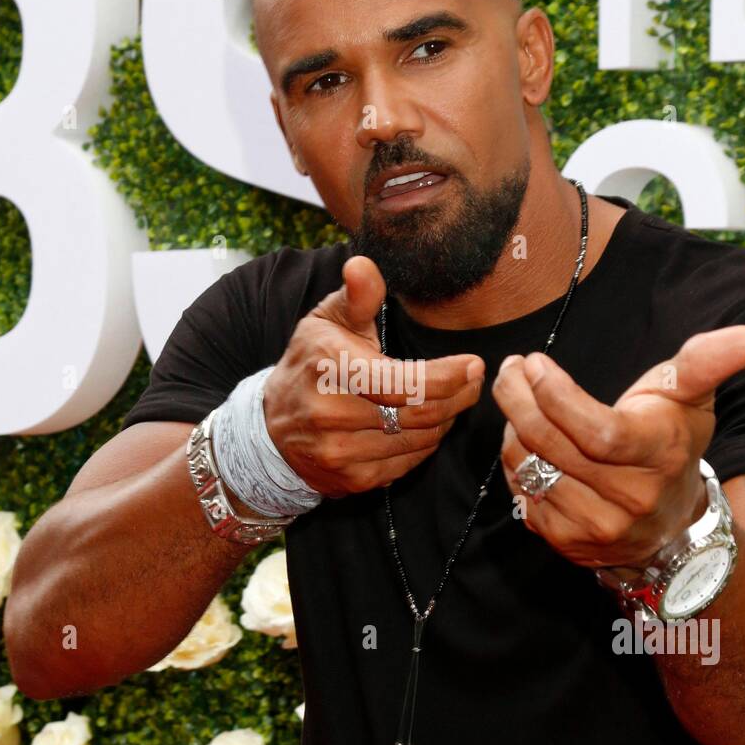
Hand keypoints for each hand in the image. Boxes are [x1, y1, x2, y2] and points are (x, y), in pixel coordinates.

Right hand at [263, 255, 484, 497]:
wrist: (271, 429)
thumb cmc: (310, 365)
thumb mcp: (327, 322)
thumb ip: (356, 296)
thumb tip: (362, 264)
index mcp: (329, 367)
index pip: (405, 382)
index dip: (448, 377)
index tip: (473, 364)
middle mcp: (331, 414)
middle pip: (420, 412)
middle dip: (457, 396)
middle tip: (472, 380)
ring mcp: (340, 452)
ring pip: (419, 439)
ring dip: (445, 419)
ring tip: (452, 399)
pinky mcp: (352, 480)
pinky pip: (408, 462)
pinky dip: (425, 443)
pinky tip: (426, 424)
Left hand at [491, 325, 744, 568]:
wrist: (668, 521)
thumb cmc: (671, 442)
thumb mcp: (690, 398)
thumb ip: (704, 364)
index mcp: (659, 456)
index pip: (598, 432)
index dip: (556, 397)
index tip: (535, 364)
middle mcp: (629, 498)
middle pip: (553, 445)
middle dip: (519, 399)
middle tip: (510, 369)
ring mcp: (596, 525)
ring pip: (531, 467)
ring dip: (513, 426)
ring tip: (516, 397)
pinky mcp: (566, 541)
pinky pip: (522, 493)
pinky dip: (515, 460)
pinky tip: (524, 439)